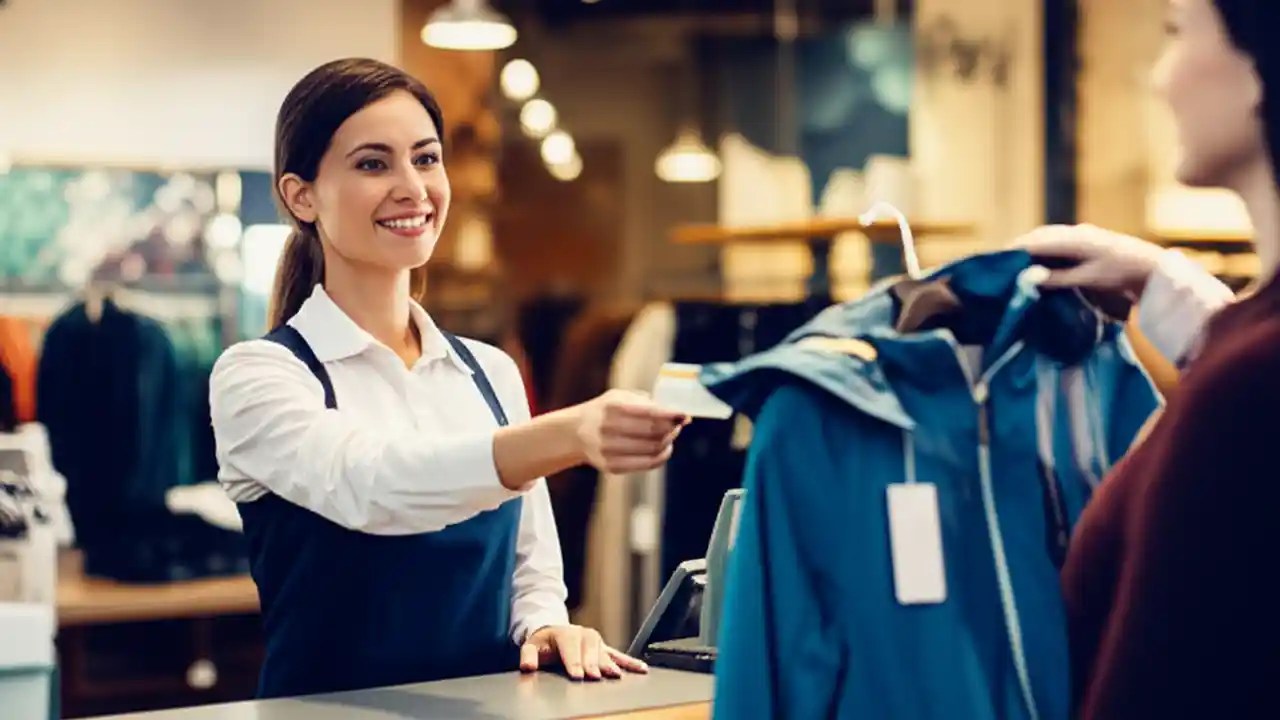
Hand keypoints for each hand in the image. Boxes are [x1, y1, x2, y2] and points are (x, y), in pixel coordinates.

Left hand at [521, 625, 648, 680]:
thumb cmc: (544, 643)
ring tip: (616, 676)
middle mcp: (583, 635)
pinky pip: (619, 655)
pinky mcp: (604, 648)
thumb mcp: (531, 645)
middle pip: (590, 649)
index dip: (574, 661)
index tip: (578, 675)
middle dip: (593, 664)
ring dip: (610, 664)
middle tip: (596, 677)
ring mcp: (596, 641)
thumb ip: (527, 655)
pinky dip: (630, 662)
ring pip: (605, 652)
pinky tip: (641, 669)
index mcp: (565, 633)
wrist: (554, 633)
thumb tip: (527, 667)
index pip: (570, 647)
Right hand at [574, 390, 688, 473]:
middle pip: (653, 432)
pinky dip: (662, 456)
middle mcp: (608, 428)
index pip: (649, 412)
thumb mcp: (620, 397)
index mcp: (612, 407)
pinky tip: (664, 448)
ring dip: (668, 442)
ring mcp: (609, 450)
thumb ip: (648, 403)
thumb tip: (680, 416)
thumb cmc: (606, 411)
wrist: (576, 432)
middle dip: (671, 428)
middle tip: (678, 424)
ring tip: (671, 435)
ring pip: (653, 449)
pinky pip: (647, 464)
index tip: (685, 415)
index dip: (670, 415)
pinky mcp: (611, 466)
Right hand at [1013, 224, 1165, 313]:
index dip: (1014, 251)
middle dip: (1020, 247)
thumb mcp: (1088, 279)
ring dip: (1032, 247)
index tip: (996, 262)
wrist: (1153, 268)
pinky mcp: (1088, 239)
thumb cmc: (1122, 274)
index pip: (1034, 242)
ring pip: (1048, 236)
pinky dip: (1044, 248)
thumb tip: (1028, 277)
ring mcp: (1082, 234)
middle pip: (1039, 236)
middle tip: (1002, 263)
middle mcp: (1075, 231)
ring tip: (1017, 262)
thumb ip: (1058, 278)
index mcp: (1073, 239)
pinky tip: (1040, 259)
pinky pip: (1058, 240)